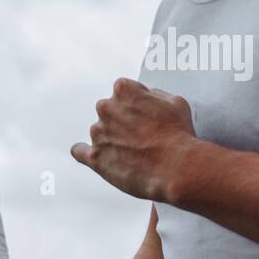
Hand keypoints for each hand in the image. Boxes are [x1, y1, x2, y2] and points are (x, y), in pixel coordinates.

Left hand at [71, 77, 198, 201]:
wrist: (175, 168)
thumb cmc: (177, 135)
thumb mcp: (176, 102)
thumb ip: (155, 95)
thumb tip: (148, 98)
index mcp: (124, 90)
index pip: (123, 90)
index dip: (136, 103)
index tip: (145, 113)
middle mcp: (106, 108)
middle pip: (108, 110)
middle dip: (122, 120)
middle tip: (141, 134)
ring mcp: (99, 133)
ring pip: (100, 131)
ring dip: (112, 138)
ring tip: (134, 152)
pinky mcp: (96, 157)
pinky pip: (80, 152)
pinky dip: (84, 152)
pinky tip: (90, 153)